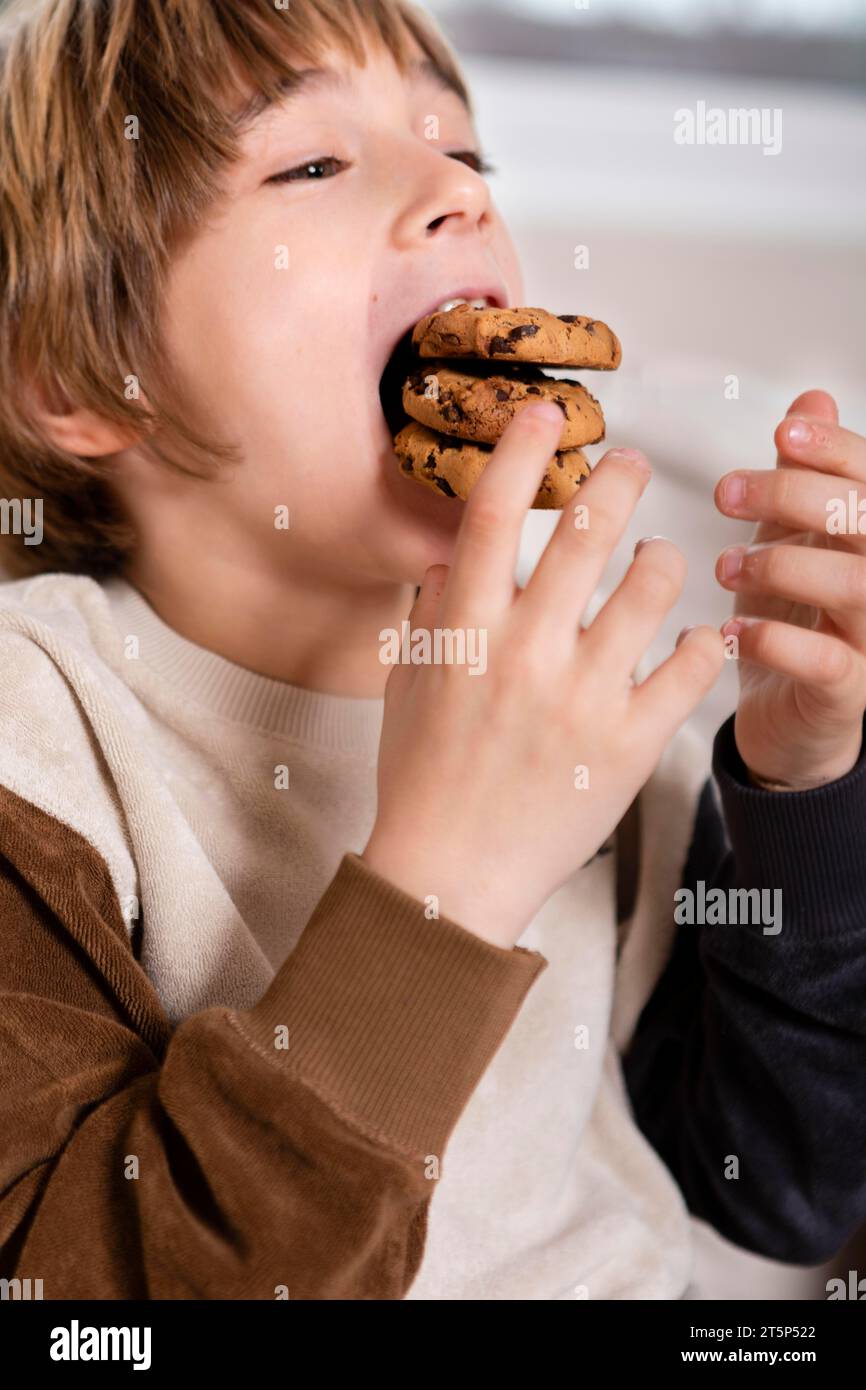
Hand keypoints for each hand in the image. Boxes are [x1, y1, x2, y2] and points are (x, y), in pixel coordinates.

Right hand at [364, 404, 723, 948]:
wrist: (451, 872)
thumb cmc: (423, 779)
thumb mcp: (408, 686)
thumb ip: (431, 614)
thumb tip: (450, 558)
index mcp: (467, 631)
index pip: (494, 515)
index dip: (519, 449)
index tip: (542, 412)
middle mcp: (526, 651)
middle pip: (587, 530)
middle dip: (618, 478)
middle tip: (633, 466)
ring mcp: (583, 696)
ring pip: (653, 586)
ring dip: (664, 560)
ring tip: (661, 563)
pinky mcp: (630, 742)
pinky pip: (691, 667)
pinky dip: (703, 642)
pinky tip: (698, 638)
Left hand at [715, 389, 865, 789]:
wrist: (789, 716)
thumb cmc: (792, 618)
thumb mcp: (792, 536)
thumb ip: (805, 475)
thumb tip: (811, 399)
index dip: (835, 447)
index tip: (780, 432)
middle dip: (796, 494)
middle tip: (726, 494)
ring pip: (854, 584)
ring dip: (782, 564)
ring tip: (724, 564)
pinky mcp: (848, 692)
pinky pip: (825, 661)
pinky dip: (774, 641)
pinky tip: (731, 632)